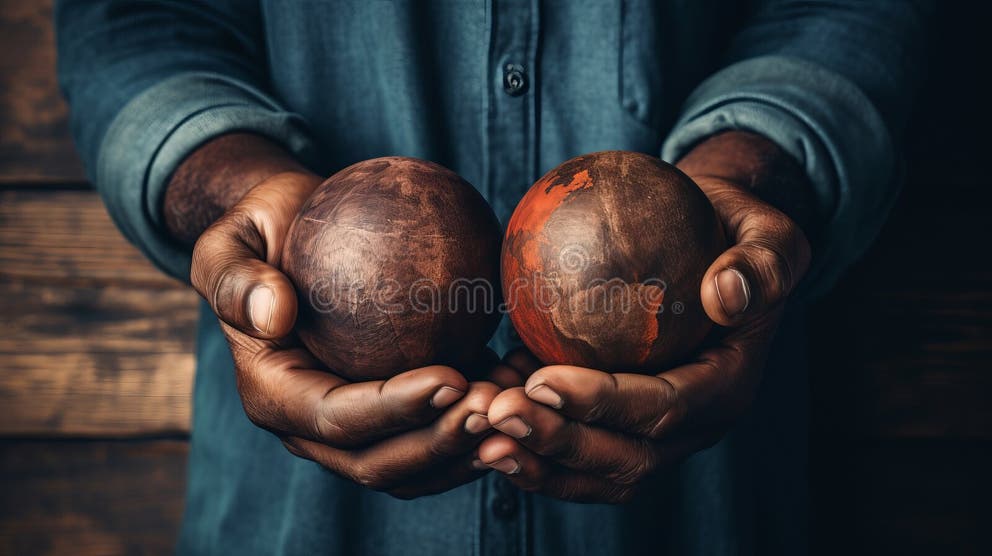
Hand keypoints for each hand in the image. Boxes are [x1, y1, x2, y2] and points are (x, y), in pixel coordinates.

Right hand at [176, 136, 499, 497]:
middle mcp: (313, 427)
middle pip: (382, 461)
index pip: (338, 419)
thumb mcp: (229, 240)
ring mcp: (356, 426)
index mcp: (275, 395)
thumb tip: (274, 313)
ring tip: (524, 407)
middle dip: (442, 443)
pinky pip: (438, 429)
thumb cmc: (260, 228)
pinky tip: (525, 382)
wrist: (290, 234)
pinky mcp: (394, 410)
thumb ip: (238, 280)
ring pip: (417, 462)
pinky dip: (481, 420)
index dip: (396, 409)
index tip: (453, 375)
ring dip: (470, 446)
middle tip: (500, 407)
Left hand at [475, 131, 812, 501]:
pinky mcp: (619, 422)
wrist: (712, 243)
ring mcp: (654, 432)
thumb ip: (762, 263)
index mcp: (727, 387)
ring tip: (476, 431)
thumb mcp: (768, 234)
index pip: (664, 407)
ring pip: (593, 467)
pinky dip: (530, 442)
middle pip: (623, 455)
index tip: (541, 378)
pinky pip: (574, 447)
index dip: (604, 403)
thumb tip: (726, 292)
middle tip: (492, 413)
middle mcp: (692, 425)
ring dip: (534, 457)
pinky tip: (480, 412)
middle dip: (556, 441)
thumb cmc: (734, 228)